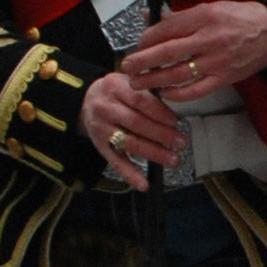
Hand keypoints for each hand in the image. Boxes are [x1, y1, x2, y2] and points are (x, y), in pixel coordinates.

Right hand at [84, 73, 183, 190]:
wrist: (85, 101)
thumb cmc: (117, 92)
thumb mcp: (128, 82)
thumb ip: (149, 93)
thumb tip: (175, 115)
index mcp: (114, 87)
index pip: (140, 100)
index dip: (160, 112)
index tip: (175, 121)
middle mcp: (104, 107)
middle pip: (136, 123)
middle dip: (162, 134)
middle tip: (181, 142)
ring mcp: (101, 128)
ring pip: (129, 143)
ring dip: (154, 153)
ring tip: (173, 159)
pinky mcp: (99, 146)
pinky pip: (115, 162)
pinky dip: (130, 174)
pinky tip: (143, 184)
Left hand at [118, 0, 266, 106]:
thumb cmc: (244, 18)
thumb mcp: (212, 7)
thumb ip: (182, 17)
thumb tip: (154, 20)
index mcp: (204, 16)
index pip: (166, 29)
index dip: (146, 38)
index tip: (137, 44)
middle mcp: (209, 39)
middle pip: (166, 52)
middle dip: (141, 61)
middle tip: (126, 67)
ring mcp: (217, 60)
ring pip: (177, 73)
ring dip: (154, 79)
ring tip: (138, 83)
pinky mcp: (225, 77)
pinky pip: (196, 90)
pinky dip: (178, 93)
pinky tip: (165, 93)